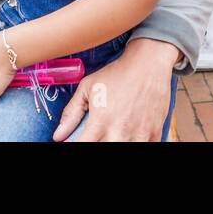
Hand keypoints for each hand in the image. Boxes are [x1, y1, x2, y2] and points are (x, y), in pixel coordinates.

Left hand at [53, 38, 179, 141]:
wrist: (149, 63)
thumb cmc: (117, 73)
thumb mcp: (88, 87)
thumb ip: (71, 113)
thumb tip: (58, 136)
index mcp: (101, 122)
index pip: (82, 146)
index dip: (76, 145)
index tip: (78, 139)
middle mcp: (120, 132)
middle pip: (104, 150)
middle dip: (99, 143)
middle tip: (99, 133)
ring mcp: (139, 134)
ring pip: (125, 151)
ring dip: (118, 143)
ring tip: (115, 132)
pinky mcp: (154, 133)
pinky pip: (145, 147)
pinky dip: (136, 142)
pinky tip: (130, 134)